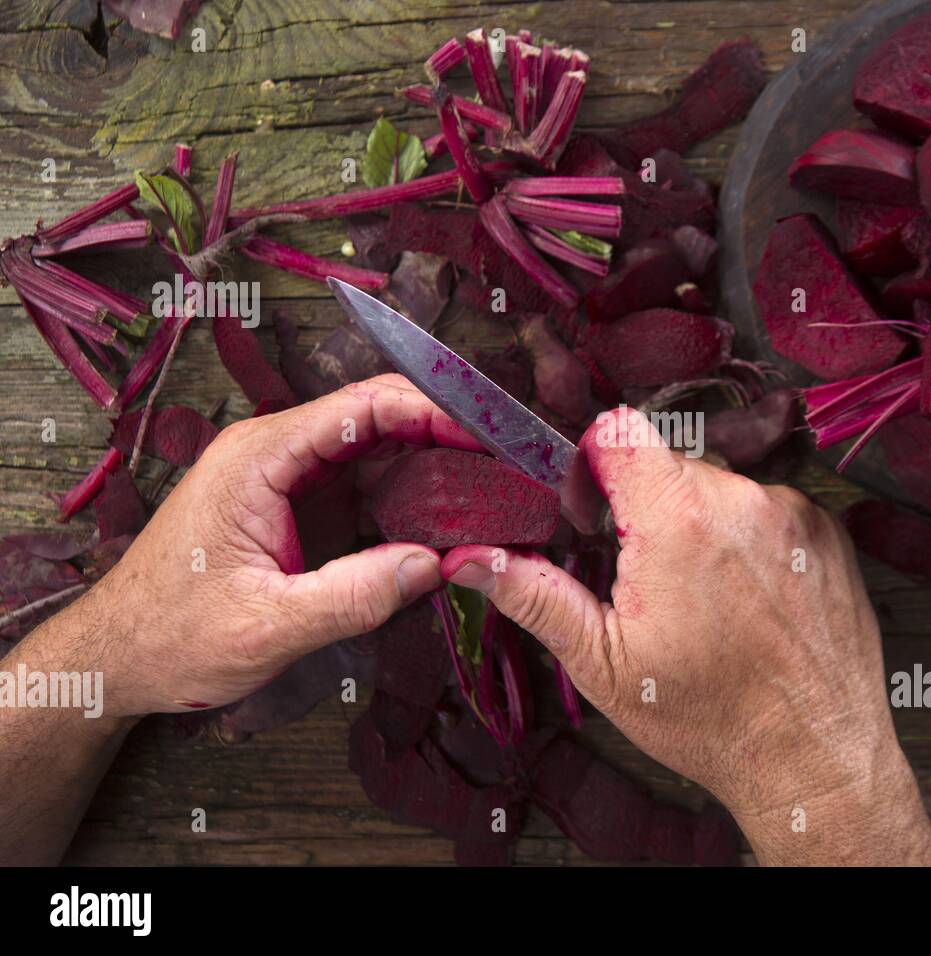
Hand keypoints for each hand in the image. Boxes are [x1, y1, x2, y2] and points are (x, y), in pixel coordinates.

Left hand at [65, 374, 472, 718]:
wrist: (115, 659)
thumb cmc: (171, 638)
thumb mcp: (267, 626)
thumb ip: (352, 596)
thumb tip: (434, 564)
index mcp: (259, 458)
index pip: (362, 407)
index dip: (435, 411)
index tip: (490, 434)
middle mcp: (272, 452)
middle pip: (376, 416)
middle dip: (445, 429)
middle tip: (507, 459)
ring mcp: (283, 476)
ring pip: (374, 447)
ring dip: (432, 459)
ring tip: (492, 481)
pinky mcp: (291, 505)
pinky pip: (361, 482)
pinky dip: (407, 491)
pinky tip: (446, 513)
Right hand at [442, 407, 930, 864]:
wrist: (813, 758)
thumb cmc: (709, 718)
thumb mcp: (603, 663)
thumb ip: (536, 596)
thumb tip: (472, 559)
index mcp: (678, 519)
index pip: (619, 431)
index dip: (594, 464)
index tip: (594, 510)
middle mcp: (742, 500)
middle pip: (670, 464)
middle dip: (648, 508)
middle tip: (650, 579)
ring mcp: (793, 512)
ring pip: (722, 489)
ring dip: (703, 526)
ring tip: (706, 599)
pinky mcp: (828, 531)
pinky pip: (770, 511)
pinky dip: (752, 541)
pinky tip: (748, 599)